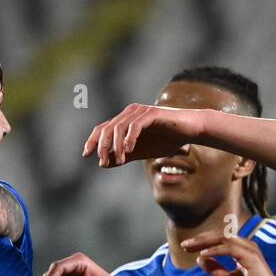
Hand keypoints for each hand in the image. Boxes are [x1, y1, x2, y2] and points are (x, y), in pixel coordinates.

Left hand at [83, 104, 205, 166]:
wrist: (190, 131)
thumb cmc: (166, 140)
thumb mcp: (140, 152)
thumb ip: (122, 156)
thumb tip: (103, 163)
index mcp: (125, 121)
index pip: (103, 128)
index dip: (93, 141)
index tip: (86, 155)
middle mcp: (130, 113)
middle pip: (108, 127)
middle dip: (102, 146)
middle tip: (103, 161)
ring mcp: (141, 112)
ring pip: (120, 127)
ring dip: (117, 146)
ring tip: (120, 161)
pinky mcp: (152, 114)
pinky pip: (135, 125)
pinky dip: (130, 139)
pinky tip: (129, 151)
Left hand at [183, 231, 275, 275]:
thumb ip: (215, 270)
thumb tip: (199, 259)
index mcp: (242, 251)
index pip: (219, 241)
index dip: (203, 242)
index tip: (186, 247)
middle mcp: (246, 247)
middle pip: (220, 236)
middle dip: (201, 239)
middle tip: (184, 244)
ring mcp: (250, 250)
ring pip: (224, 239)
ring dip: (205, 242)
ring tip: (190, 247)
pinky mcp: (251, 256)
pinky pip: (230, 249)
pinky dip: (215, 251)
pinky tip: (203, 255)